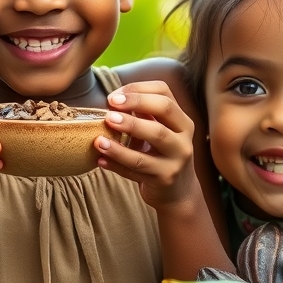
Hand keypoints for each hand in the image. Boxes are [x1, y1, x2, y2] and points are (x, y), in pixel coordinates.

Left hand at [94, 81, 197, 210]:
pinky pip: (137, 169)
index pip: (164, 93)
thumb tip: (111, 99)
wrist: (177, 193)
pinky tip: (100, 160)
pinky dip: (116, 164)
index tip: (114, 96)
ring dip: (124, 137)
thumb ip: (142, 115)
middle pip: (164, 110)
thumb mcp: (158, 132)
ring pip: (152, 140)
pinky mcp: (165, 179)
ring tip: (99, 140)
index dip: (138, 89)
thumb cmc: (160, 155)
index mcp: (181, 120)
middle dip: (135, 104)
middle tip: (109, 111)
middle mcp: (183, 136)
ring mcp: (177, 158)